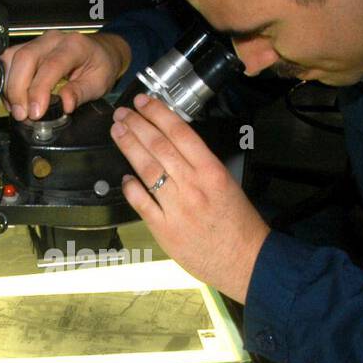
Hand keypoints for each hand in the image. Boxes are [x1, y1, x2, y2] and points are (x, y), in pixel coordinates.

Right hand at [1, 30, 129, 119]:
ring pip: (12, 58)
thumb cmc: (100, 66)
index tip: (35, 112)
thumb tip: (64, 105)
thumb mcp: (99, 83)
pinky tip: (15, 100)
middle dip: (18, 90)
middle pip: (25, 58)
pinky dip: (7, 82)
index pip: (50, 66)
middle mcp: (53, 39)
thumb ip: (80, 93)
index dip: (39, 90)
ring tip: (17, 109)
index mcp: (74, 46)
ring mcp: (38, 42)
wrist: (101, 52)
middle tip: (22, 115)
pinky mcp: (28, 48)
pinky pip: (9, 61)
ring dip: (9, 86)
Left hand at [111, 94, 269, 303]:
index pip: (180, 132)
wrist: (245, 260)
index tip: (143, 102)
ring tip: (117, 132)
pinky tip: (124, 176)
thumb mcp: (227, 184)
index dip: (157, 113)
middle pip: (159, 146)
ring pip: (147, 169)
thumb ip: (201, 166)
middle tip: (121, 113)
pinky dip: (131, 187)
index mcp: (212, 171)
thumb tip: (174, 148)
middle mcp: (193, 185)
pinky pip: (142, 203)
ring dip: (129, 147)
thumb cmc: (239, 225)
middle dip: (136, 125)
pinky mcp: (165, 229)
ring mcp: (177, 207)